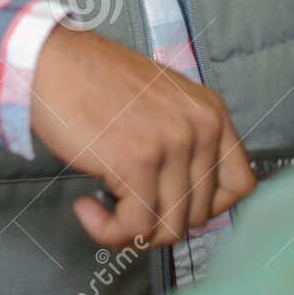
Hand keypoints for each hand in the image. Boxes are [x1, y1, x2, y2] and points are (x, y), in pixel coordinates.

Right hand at [29, 24, 256, 249]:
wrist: (52, 62)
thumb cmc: (96, 84)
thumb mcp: (163, 105)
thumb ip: (185, 146)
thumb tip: (185, 205)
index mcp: (212, 113)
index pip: (240, 186)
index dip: (207, 208)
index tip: (171, 205)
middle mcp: (201, 127)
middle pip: (199, 215)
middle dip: (158, 223)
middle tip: (123, 206)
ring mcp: (172, 144)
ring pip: (167, 229)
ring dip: (130, 232)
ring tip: (102, 206)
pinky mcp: (138, 161)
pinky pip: (133, 228)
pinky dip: (106, 232)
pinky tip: (86, 207)